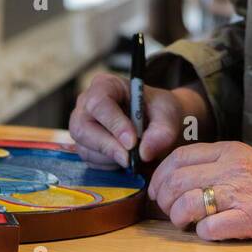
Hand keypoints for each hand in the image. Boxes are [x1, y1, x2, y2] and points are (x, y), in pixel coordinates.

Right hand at [68, 71, 185, 168]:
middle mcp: (86, 104)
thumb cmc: (159, 111)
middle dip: (108, 146)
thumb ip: (161, 131)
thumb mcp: (168, 114)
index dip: (113, 123)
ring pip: (85, 148)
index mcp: (105, 85)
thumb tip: (144, 152)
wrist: (158, 124)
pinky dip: (109, 166)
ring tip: (134, 156)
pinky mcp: (84, 146)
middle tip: (131, 159)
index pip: (99, 103)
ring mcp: (82, 126)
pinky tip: (126, 158)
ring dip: (111, 158)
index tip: (132, 142)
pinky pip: (90, 161)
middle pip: (83, 127)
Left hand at [147, 140, 251, 251]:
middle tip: (169, 212)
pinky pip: (210, 228)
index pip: (179, 156)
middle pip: (177, 180)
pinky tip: (212, 234)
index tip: (157, 191)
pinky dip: (204, 234)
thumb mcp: (250, 162)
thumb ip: (219, 164)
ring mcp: (242, 193)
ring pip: (187, 203)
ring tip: (187, 225)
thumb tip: (181, 177)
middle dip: (164, 200)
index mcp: (232, 150)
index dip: (160, 175)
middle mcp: (234, 167)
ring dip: (179, 218)